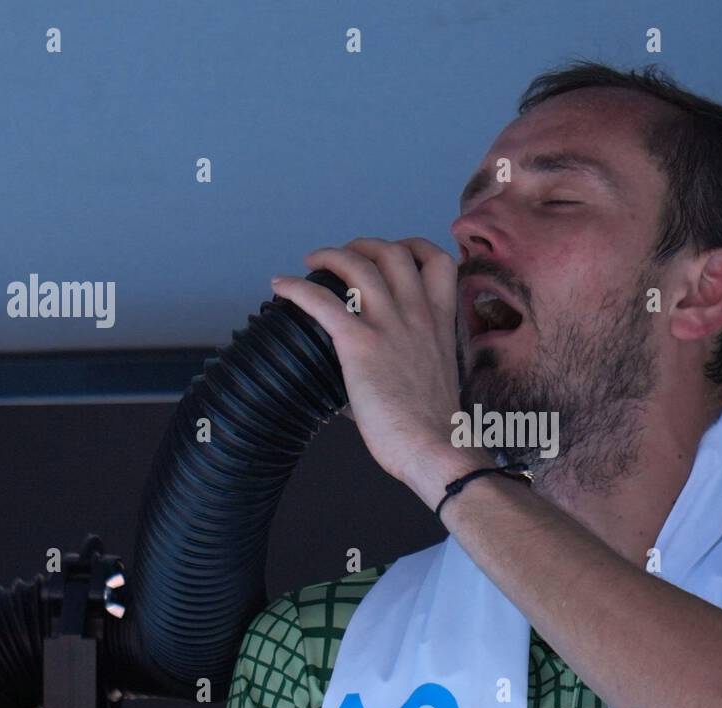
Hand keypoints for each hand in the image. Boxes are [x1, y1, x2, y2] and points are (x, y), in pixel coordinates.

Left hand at [270, 238, 485, 501]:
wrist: (436, 447)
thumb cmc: (436, 427)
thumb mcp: (433, 380)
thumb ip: (407, 364)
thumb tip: (370, 381)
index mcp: (440, 322)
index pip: (439, 262)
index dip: (414, 247)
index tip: (396, 252)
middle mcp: (417, 314)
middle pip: (393, 252)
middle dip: (365, 245)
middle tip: (346, 256)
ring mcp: (390, 326)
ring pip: (359, 265)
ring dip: (331, 255)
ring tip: (313, 260)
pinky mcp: (360, 344)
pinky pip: (322, 302)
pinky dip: (296, 288)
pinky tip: (281, 286)